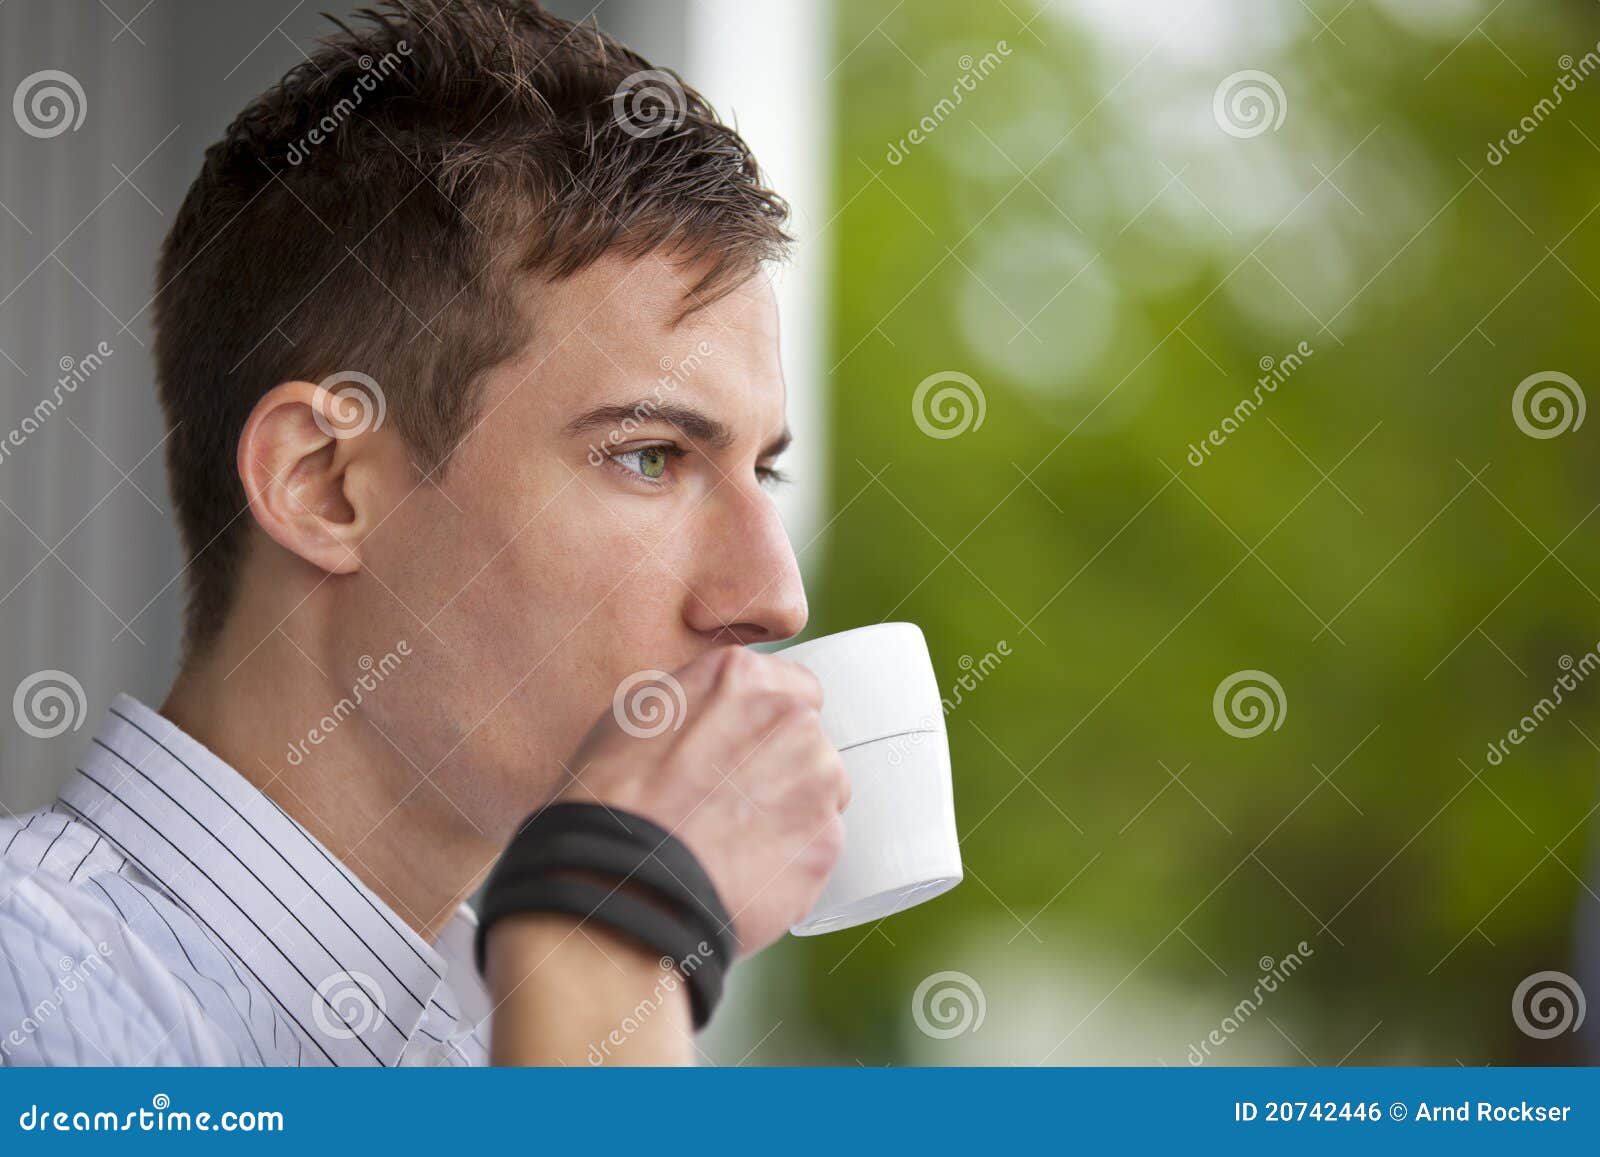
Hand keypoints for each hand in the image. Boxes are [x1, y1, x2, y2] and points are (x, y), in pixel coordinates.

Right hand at [555, 646, 849, 954]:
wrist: (621, 880)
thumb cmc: (610, 801)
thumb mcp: (638, 717)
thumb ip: (700, 702)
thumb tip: (720, 715)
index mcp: (742, 676)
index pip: (795, 689)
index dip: (767, 727)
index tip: (745, 755)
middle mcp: (791, 717)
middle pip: (811, 743)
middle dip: (781, 771)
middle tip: (730, 807)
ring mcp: (817, 779)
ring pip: (820, 795)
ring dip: (790, 815)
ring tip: (732, 845)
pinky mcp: (826, 841)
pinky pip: (816, 848)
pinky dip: (789, 863)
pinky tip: (743, 873)